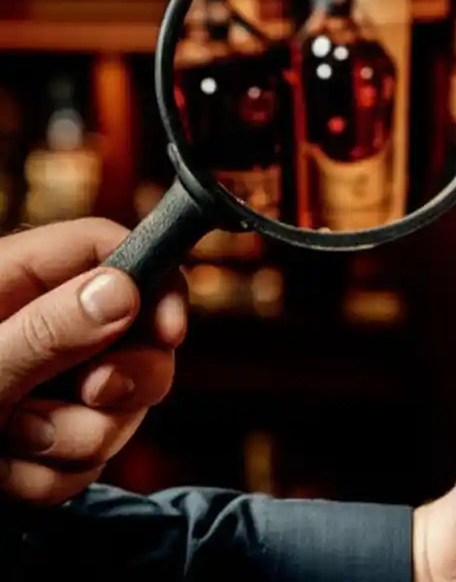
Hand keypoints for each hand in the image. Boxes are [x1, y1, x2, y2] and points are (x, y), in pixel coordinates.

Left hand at [0, 218, 187, 504]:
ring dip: (69, 444)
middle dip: (121, 385)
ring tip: (6, 449)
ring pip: (117, 408)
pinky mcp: (41, 439)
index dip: (155, 285)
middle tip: (88, 397)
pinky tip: (4, 476)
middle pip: (136, 334)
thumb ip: (44, 333)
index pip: (110, 249)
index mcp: (9, 283)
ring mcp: (41, 387)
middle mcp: (34, 329)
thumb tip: (122, 287)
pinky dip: (51, 478)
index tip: (167, 332)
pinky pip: (90, 457)